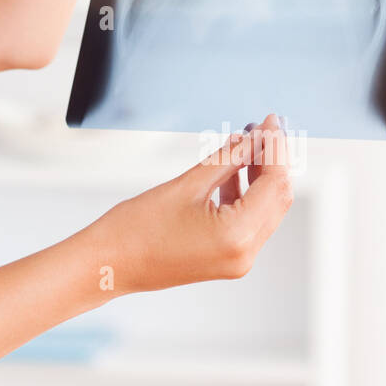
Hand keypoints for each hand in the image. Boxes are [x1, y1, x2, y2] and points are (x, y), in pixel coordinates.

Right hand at [88, 113, 294, 294]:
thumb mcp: (186, 185)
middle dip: (272, 161)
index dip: (276, 148)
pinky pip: (247, 221)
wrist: (109, 264)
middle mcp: (244, 254)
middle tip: (262, 129)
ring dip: (259, 176)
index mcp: (237, 236)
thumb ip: (225, 160)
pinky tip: (232, 169)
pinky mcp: (226, 258)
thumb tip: (250, 139)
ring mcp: (236, 260)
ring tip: (247, 143)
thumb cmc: (136, 229)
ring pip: (264, 210)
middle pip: (276, 199)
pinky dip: (244, 194)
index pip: (274, 185)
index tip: (271, 122)